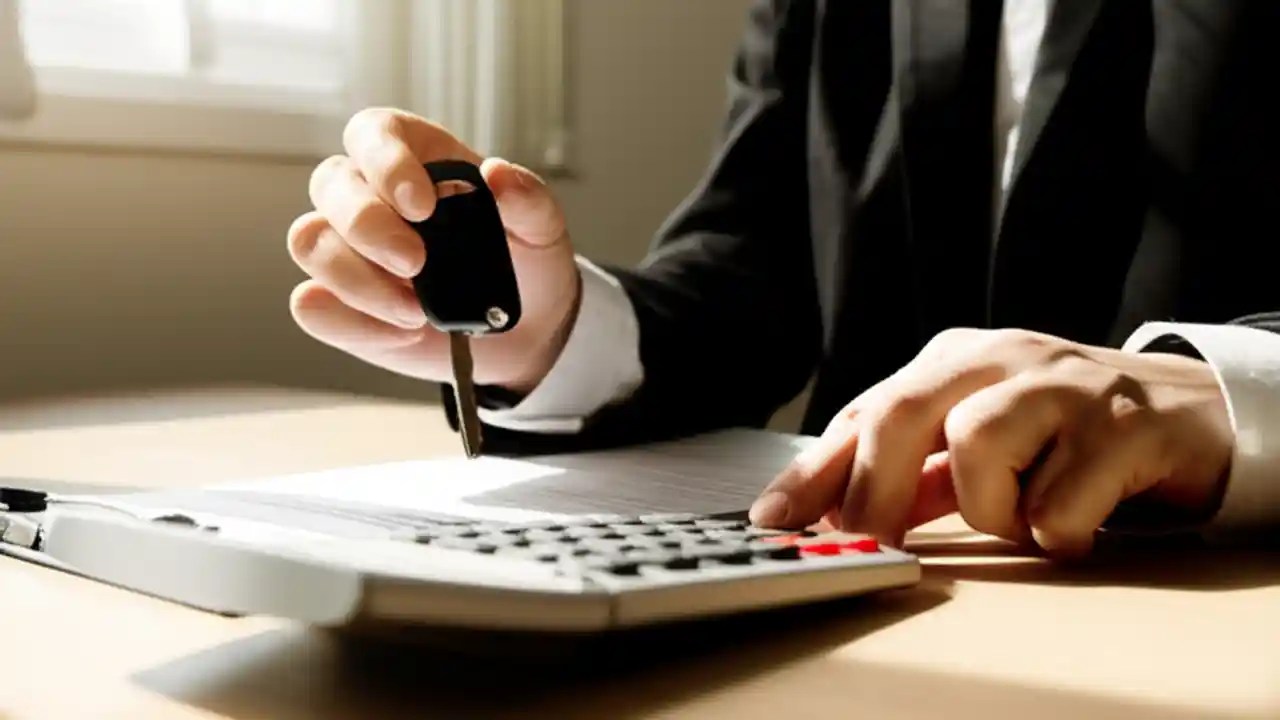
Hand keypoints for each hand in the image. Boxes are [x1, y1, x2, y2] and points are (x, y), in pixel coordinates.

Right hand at [287, 108, 579, 392]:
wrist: (524, 331)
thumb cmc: (524, 262)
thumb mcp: (542, 227)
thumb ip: (528, 198)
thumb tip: (499, 174)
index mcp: (414, 157)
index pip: (373, 133)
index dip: (386, 162)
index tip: (422, 204)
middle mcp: (367, 195)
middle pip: (329, 185)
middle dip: (366, 225)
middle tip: (415, 264)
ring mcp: (345, 249)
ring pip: (309, 242)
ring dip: (356, 280)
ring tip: (416, 312)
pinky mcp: (339, 303)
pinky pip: (312, 305)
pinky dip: (350, 321)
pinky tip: (400, 332)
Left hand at [750, 328, 1233, 557]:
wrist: (1189, 410)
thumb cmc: (1066, 430)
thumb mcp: (984, 442)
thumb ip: (917, 473)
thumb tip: (840, 510)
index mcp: (956, 359)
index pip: (865, 412)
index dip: (815, 472)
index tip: (776, 519)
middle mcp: (1003, 358)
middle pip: (903, 411)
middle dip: (873, 490)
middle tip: (872, 543)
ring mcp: (1065, 385)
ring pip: (976, 444)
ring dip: (986, 507)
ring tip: (1019, 517)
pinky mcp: (1125, 425)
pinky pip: (1058, 500)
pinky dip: (1053, 530)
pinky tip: (1072, 525)